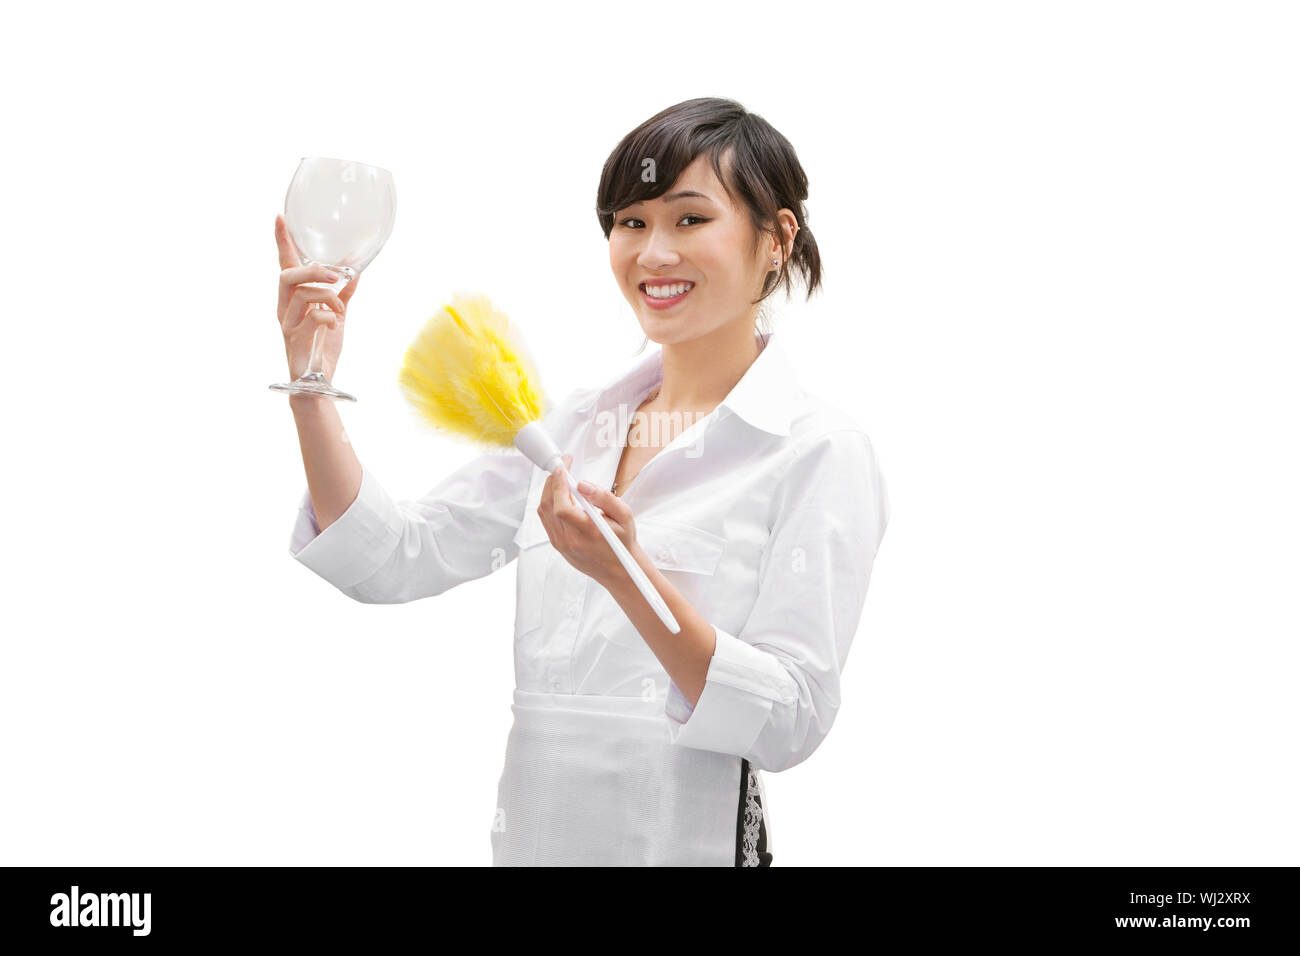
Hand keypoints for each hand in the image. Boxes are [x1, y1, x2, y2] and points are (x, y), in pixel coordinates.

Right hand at [274, 213, 360, 381]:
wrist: (318, 380)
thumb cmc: (322, 345)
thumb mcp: (336, 314)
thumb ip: (343, 292)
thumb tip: (356, 269)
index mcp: (292, 298)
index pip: (285, 264)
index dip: (283, 241)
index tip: (280, 217)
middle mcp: (284, 308)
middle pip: (287, 276)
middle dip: (313, 271)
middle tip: (335, 275)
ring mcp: (288, 323)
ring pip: (301, 294)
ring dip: (329, 297)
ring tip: (340, 311)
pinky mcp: (296, 339)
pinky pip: (312, 316)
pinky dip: (329, 316)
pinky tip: (334, 324)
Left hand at [537, 454, 640, 588]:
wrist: (618, 570)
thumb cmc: (622, 543)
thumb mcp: (624, 516)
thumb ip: (605, 497)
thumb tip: (583, 485)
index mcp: (588, 532)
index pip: (562, 506)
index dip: (559, 484)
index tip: (563, 467)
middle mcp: (570, 540)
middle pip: (548, 505)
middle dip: (553, 481)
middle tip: (563, 467)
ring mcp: (561, 544)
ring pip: (544, 512)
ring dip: (549, 491)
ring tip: (562, 478)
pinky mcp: (557, 545)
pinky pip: (546, 520)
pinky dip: (550, 503)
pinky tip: (560, 495)